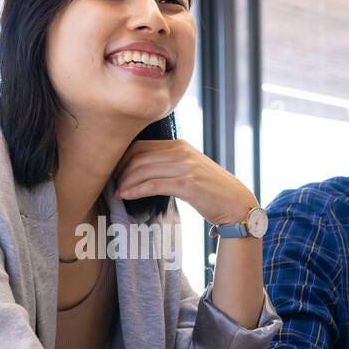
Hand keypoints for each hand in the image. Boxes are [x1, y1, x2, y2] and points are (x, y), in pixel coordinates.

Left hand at [114, 139, 255, 225]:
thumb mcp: (189, 170)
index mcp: (179, 145)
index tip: (115, 174)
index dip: (123, 159)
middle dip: (121, 171)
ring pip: (143, 169)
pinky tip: (126, 196)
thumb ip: (169, 165)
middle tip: (113, 185)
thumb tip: (141, 171)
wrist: (235, 203)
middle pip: (139, 156)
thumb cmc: (210, 190)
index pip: (141, 146)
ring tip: (118, 193)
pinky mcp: (187, 183)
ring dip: (126, 182)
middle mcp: (181, 151)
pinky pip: (154, 184)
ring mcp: (185, 166)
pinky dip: (137, 190)